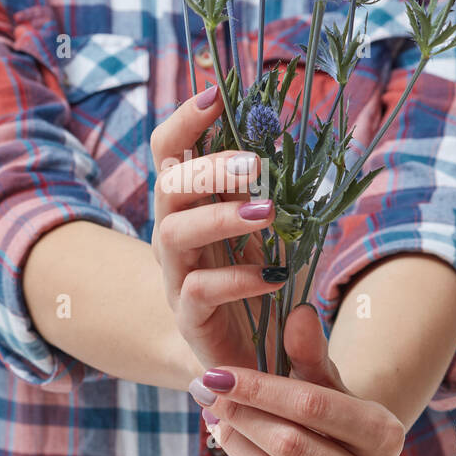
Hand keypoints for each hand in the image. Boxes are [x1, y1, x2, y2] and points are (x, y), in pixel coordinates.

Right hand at [150, 84, 285, 369]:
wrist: (244, 360)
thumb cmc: (259, 285)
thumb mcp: (271, 233)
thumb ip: (272, 193)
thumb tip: (289, 141)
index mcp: (190, 208)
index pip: (171, 154)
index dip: (185, 121)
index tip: (215, 95)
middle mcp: (174, 237)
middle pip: (167, 188)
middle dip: (207, 168)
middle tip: (255, 163)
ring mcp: (176, 277)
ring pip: (172, 234)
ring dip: (220, 216)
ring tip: (267, 212)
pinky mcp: (189, 318)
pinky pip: (198, 291)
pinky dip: (237, 279)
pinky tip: (273, 276)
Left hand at [188, 304, 406, 455]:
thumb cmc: (331, 416)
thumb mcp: (324, 382)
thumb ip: (310, 351)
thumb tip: (298, 312)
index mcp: (384, 433)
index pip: (310, 406)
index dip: (258, 387)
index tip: (215, 373)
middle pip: (287, 444)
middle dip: (239, 415)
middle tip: (204, 393)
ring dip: (236, 445)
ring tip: (218, 421)